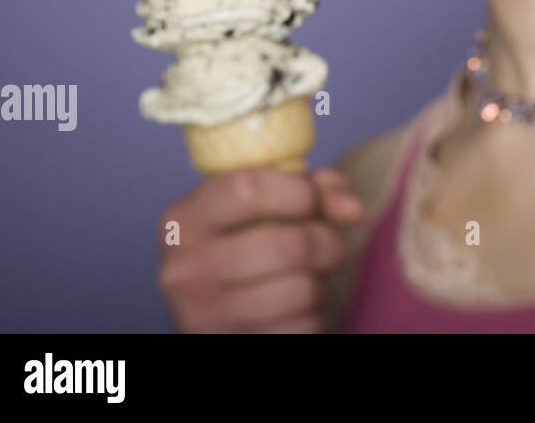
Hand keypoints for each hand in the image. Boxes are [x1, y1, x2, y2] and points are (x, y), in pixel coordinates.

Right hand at [156, 166, 366, 332]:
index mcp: (182, 220)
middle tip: (329, 247)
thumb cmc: (255, 243)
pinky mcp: (230, 346)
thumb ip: (318, 188)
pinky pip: (301, 330)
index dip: (299, 192)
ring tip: (306, 280)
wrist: (224, 313)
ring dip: (319, 285)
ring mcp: (202, 318)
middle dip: (327, 243)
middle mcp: (183, 270)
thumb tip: (352, 211)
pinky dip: (312, 320)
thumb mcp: (274, 203)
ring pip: (301, 291)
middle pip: (288, 245)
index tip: (312, 202)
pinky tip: (294, 313)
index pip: (249, 190)